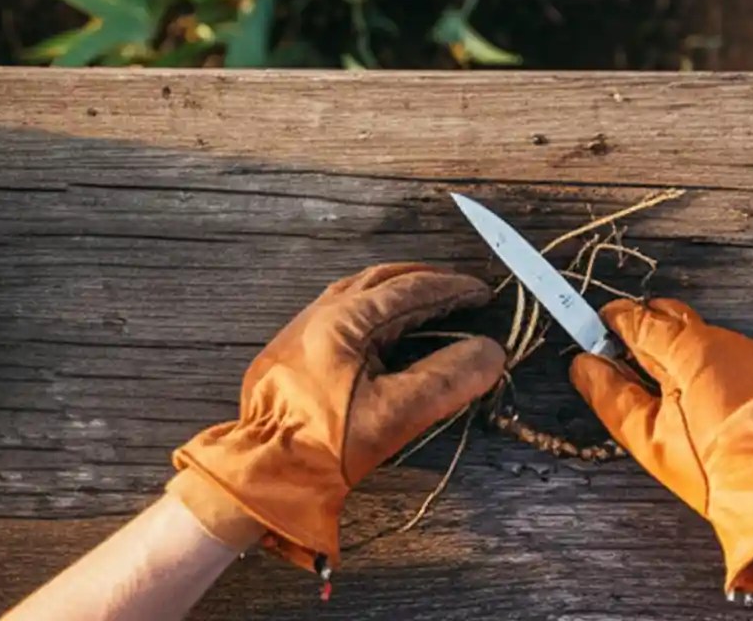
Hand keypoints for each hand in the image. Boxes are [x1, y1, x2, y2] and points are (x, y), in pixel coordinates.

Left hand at [167, 263, 505, 574]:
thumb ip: (447, 379)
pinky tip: (383, 326)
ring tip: (426, 299)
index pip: (411, 289)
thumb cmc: (326, 445)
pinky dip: (372, 307)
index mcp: (345, 319)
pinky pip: (339, 310)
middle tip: (458, 290)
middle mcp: (320, 313)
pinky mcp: (291, 350)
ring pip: (357, 291)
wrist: (262, 473)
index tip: (482, 293)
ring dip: (396, 289)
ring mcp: (301, 328)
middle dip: (425, 280)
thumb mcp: (395, 414)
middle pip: (381, 279)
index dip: (452, 289)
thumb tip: (490, 352)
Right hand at [570, 299, 752, 594]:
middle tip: (630, 362)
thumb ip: (612, 394)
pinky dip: (721, 376)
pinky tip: (716, 410)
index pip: (639, 317)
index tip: (599, 329)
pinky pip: (741, 362)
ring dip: (687, 358)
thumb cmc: (718, 468)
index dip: (615, 322)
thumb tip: (586, 367)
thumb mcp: (648, 436)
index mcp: (686, 349)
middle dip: (649, 334)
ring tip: (676, 398)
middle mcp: (724, 341)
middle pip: (673, 319)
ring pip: (708, 342)